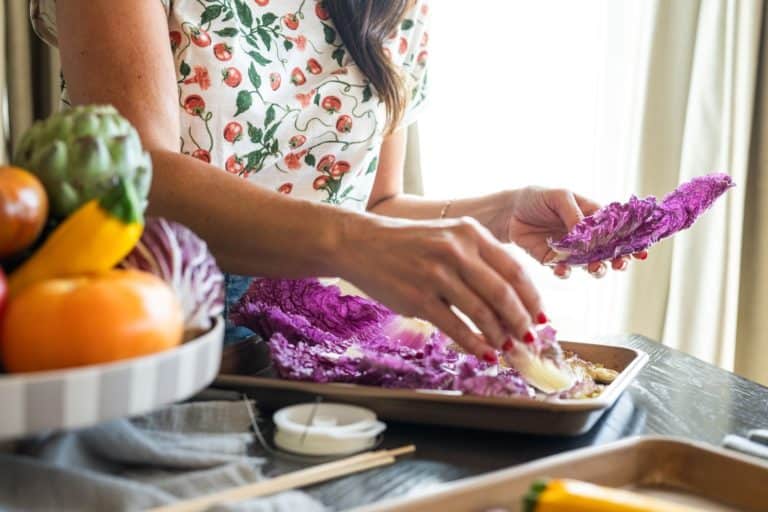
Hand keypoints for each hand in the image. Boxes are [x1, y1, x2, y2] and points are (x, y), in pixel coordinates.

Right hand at [338, 215, 545, 360]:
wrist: (361, 243)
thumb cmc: (409, 244)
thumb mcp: (448, 236)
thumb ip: (478, 259)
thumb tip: (512, 300)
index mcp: (470, 233)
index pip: (514, 269)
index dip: (533, 298)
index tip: (542, 318)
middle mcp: (456, 250)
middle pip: (502, 293)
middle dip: (520, 321)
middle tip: (528, 339)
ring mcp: (436, 274)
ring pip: (481, 313)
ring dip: (499, 336)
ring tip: (507, 349)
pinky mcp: (418, 298)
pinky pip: (455, 327)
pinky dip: (474, 344)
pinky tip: (484, 354)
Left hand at [486, 187, 645, 277]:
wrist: (509, 211)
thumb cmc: (538, 198)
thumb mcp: (559, 197)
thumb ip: (575, 214)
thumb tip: (588, 235)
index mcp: (593, 217)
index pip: (618, 230)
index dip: (631, 241)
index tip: (640, 251)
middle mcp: (586, 237)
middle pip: (609, 252)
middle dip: (618, 259)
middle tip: (619, 264)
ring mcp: (571, 250)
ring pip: (590, 264)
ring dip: (596, 268)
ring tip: (595, 268)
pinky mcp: (553, 261)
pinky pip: (564, 271)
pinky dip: (565, 272)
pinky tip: (562, 270)